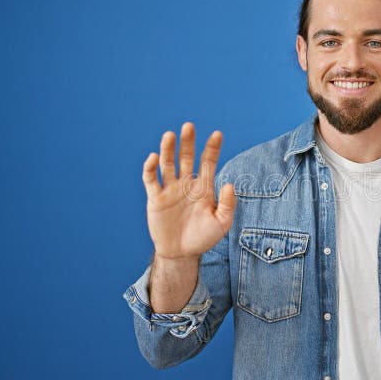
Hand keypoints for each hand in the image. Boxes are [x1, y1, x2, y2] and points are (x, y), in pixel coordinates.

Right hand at [142, 122, 236, 260]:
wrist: (182, 253)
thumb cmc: (204, 237)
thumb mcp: (222, 223)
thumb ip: (228, 205)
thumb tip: (230, 184)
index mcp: (203, 187)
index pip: (208, 162)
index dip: (212, 148)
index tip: (218, 134)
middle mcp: (186, 184)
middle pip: (186, 158)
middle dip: (188, 142)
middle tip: (189, 126)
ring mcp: (170, 190)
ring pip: (168, 164)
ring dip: (168, 150)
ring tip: (169, 135)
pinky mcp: (156, 198)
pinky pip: (151, 180)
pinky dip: (150, 168)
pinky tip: (153, 157)